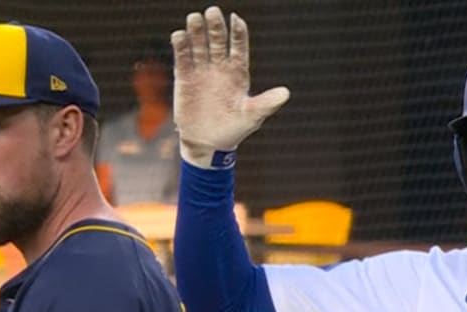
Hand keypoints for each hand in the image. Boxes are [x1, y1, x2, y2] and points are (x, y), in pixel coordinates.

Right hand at [172, 7, 290, 167]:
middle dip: (215, 27)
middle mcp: (220, 68)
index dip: (238, 34)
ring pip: (199, 46)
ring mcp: (202, 71)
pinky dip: (181, 46)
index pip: (239, 48)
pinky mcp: (185, 78)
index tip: (236, 19)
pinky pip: (183, 58)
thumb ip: (266, 103)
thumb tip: (286, 93)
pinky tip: (179, 35)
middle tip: (212, 11)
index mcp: (238, 73)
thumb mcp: (253, 116)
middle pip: (217, 41)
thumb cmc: (234, 129)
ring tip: (194, 18)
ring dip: (197, 32)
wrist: (209, 143)